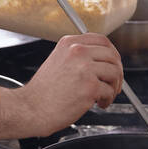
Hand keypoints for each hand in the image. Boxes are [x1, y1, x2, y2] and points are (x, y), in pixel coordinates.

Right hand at [0, 35, 122, 137]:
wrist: (30, 108)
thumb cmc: (42, 91)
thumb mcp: (58, 61)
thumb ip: (78, 57)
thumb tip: (102, 62)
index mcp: (69, 43)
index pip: (101, 40)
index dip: (112, 52)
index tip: (113, 62)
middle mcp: (77, 52)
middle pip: (112, 55)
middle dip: (117, 71)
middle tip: (115, 82)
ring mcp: (84, 69)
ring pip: (114, 73)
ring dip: (113, 87)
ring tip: (104, 96)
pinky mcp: (90, 87)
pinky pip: (109, 92)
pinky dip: (107, 100)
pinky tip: (98, 104)